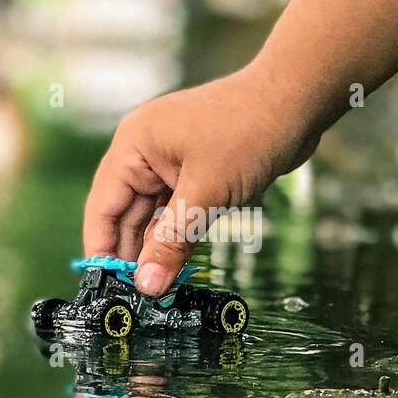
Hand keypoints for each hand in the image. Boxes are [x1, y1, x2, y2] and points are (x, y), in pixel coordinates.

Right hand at [82, 67, 317, 295]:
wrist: (296, 101)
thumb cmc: (249, 131)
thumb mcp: (206, 194)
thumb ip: (172, 242)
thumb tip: (148, 284)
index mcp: (133, 146)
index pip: (103, 206)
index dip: (102, 248)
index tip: (103, 287)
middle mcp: (145, 151)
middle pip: (125, 213)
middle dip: (130, 254)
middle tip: (135, 296)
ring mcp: (171, 160)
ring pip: (153, 214)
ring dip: (156, 248)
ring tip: (157, 287)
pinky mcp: (196, 169)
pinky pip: (177, 209)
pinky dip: (178, 234)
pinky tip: (178, 262)